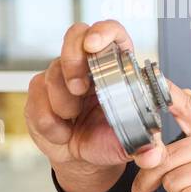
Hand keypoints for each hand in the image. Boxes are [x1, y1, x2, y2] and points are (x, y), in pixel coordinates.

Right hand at [25, 20, 168, 173]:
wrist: (84, 159)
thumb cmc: (111, 140)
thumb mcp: (134, 142)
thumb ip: (146, 145)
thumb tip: (153, 152)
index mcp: (117, 68)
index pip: (112, 33)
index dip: (104, 32)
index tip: (94, 45)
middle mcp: (88, 65)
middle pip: (75, 37)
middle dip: (73, 60)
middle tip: (79, 89)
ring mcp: (61, 75)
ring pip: (53, 73)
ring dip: (63, 103)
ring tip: (73, 120)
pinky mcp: (39, 92)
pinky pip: (37, 98)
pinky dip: (50, 121)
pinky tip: (62, 132)